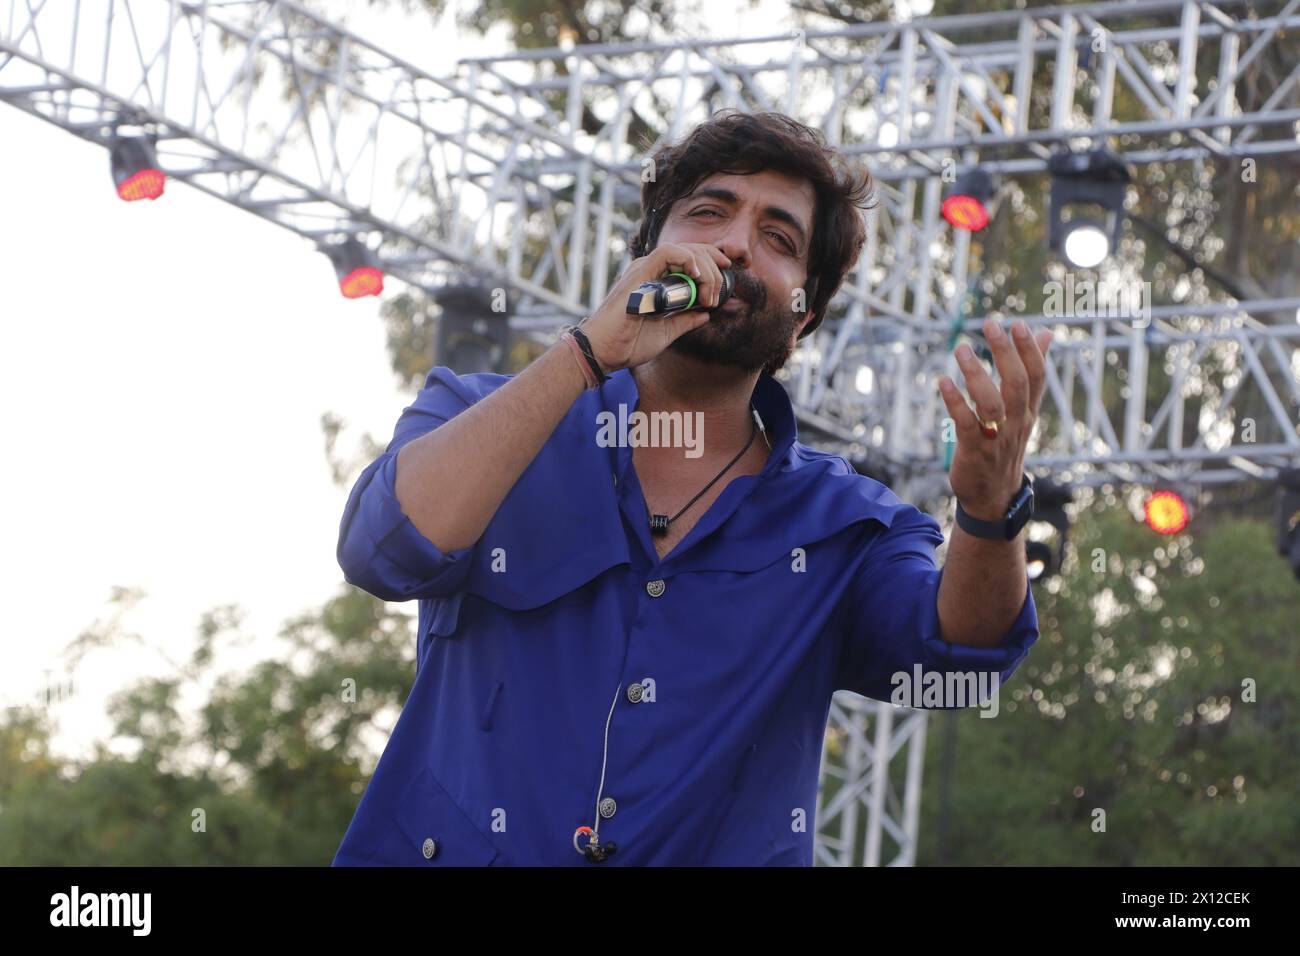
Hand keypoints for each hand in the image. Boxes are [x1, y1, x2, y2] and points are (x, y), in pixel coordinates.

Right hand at [580, 242, 731, 372]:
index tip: (726, 274)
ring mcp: (643, 270)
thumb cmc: (627, 344)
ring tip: (709, 292)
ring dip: (704, 267)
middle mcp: (649, 270)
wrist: (603, 352)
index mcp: (655, 281)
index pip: (687, 259)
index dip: (710, 261)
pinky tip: (697, 274)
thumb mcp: (665, 332)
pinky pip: (667, 253)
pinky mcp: (639, 273)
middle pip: (689, 250)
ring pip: (682, 249)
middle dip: (713, 263)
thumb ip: (685, 321)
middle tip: (720, 289)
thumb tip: (705, 313)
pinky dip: (687, 258)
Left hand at [938, 318, 1053, 521]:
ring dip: (976, 374)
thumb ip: (1032, 373)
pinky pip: (967, 425)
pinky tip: (943, 382)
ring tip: (961, 348)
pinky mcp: (975, 451)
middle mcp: (1016, 423)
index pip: (1036, 376)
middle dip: (1006, 353)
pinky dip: (956, 402)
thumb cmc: (1005, 446)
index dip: (1030, 350)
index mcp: (1028, 411)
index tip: (1017, 324)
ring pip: (992, 403)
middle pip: (1017, 384)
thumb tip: (1048, 334)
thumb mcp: (1023, 411)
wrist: (994, 497)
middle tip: (991, 325)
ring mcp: (997, 438)